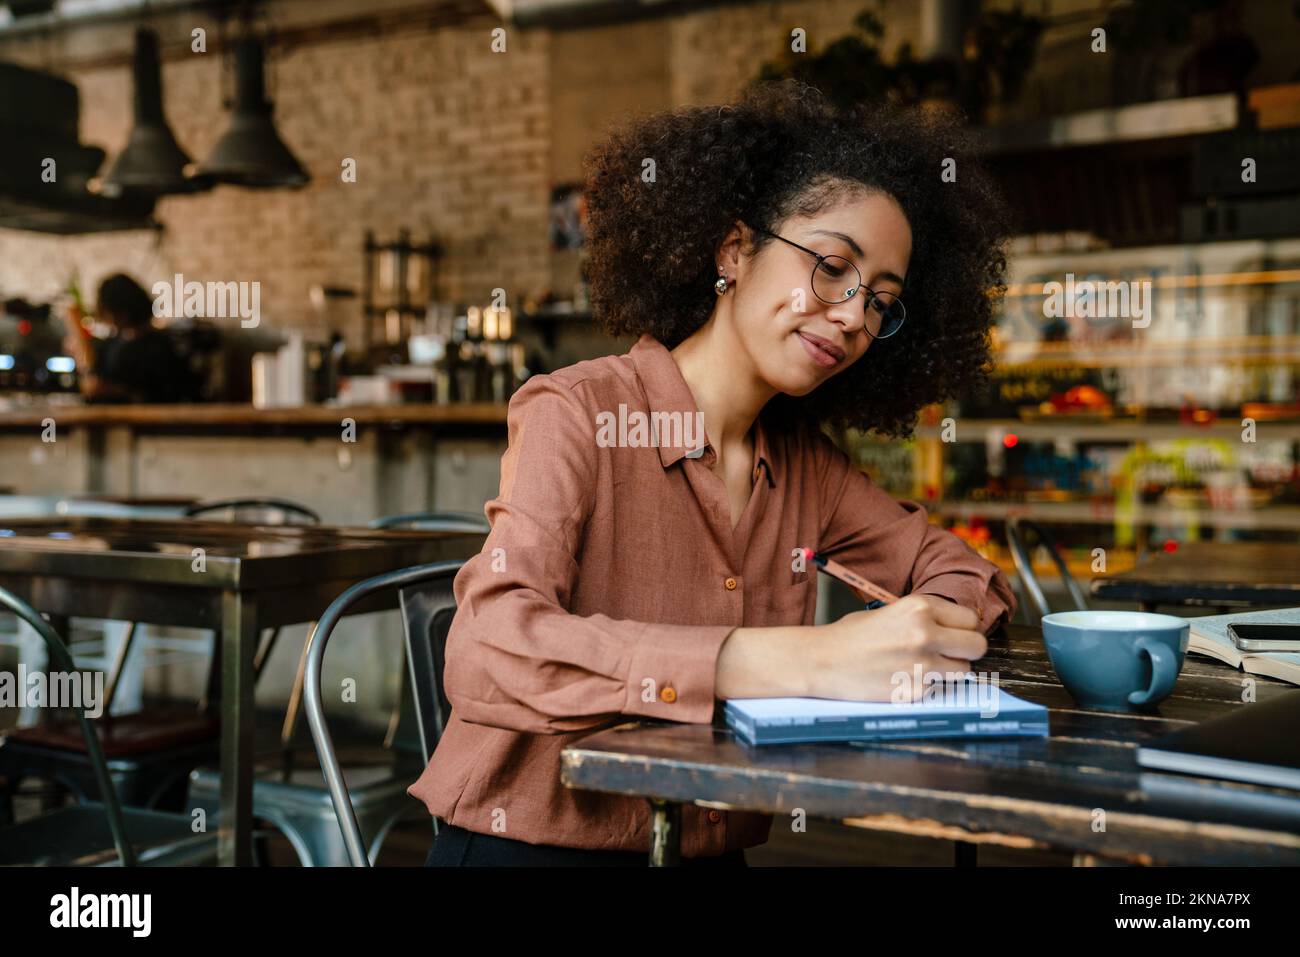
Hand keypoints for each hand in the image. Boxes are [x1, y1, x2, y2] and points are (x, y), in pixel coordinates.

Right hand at [807, 593, 987, 701]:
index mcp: (919, 607)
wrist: (821, 661)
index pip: (969, 618)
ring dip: (949, 670)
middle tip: (949, 652)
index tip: (953, 633)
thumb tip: (954, 628)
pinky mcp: (915, 690)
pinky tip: (904, 678)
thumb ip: (924, 618)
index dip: (962, 627)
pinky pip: (940, 689)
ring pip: (963, 670)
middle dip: (966, 649)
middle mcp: (925, 633)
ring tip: (923, 666)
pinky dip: (928, 686)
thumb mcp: (890, 612)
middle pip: (976, 645)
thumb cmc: (850, 636)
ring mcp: (922, 664)